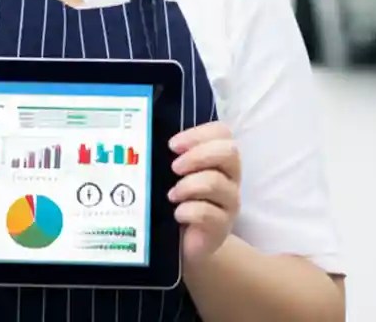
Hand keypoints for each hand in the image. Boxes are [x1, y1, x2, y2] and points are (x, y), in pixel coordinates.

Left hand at [168, 121, 240, 262]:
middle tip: (174, 167)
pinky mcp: (222, 227)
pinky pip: (208, 213)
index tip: (172, 145)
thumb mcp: (172, 176)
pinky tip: (177, 214)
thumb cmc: (178, 201)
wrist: (185, 243)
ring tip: (171, 195)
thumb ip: (168, 158)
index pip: (222, 133)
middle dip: (198, 155)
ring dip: (189, 185)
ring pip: (217, 183)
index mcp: (219, 157)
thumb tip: (144, 144)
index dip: (199, 134)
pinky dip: (189, 211)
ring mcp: (229, 202)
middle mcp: (230, 176)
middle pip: (228, 152)